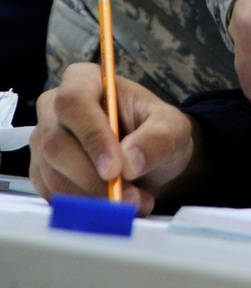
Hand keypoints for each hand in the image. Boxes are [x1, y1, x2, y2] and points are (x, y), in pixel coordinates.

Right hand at [30, 63, 199, 214]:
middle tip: (127, 197)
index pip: (74, 101)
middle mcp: (55, 108)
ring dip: (92, 198)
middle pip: (57, 144)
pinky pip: (53, 196)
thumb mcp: (170, 126)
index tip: (114, 168)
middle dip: (93, 178)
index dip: (92, 136)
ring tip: (131, 202)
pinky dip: (84, 208)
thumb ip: (157, 138)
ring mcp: (45, 141)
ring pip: (54, 175)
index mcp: (84, 80)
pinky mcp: (42, 173)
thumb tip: (130, 161)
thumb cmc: (155, 131)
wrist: (147, 158)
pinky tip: (112, 207)